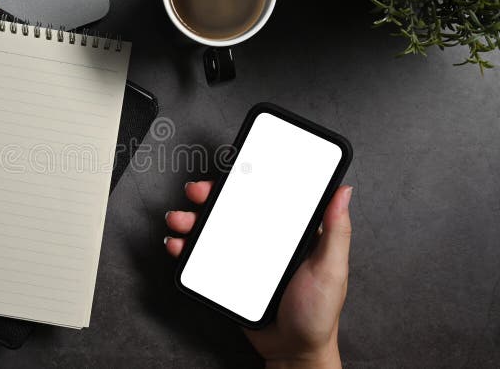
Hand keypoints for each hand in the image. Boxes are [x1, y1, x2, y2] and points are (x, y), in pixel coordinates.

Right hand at [165, 182, 352, 368]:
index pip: (265, 196)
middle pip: (232, 208)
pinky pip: (202, 255)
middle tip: (197, 193)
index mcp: (289, 232)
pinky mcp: (227, 273)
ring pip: (212, 228)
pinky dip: (185, 246)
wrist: (292, 351)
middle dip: (209, 195)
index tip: (230, 171)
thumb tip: (344, 191)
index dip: (245, 179)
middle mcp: (264, 239)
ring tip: (180, 221)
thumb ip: (337, 231)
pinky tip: (178, 244)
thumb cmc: (318, 313)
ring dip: (191, 219)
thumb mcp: (331, 269)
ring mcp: (244, 256)